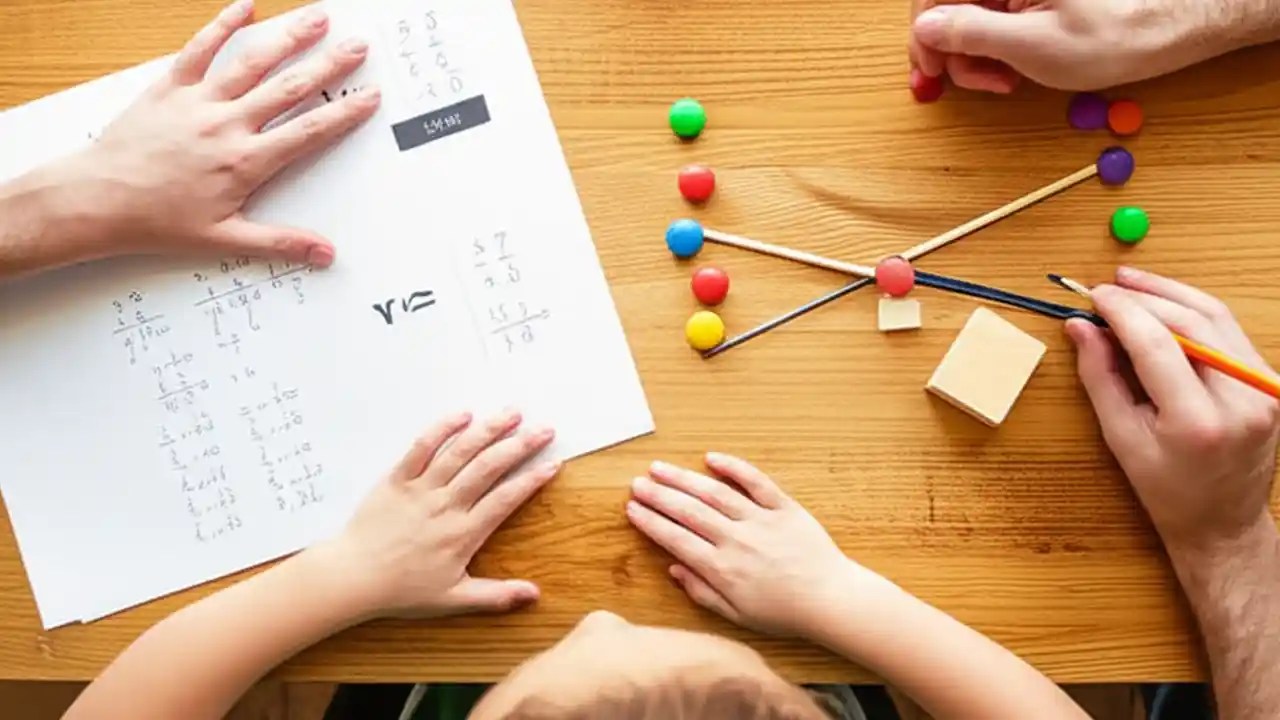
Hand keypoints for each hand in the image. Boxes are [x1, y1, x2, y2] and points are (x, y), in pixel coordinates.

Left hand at [51, 0, 379, 266]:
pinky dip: (222, 25)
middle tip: (358, 47)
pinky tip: (245, 6)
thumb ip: (280, 242)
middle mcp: (227, 125)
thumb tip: (324, 253)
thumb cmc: (157, 220)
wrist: (99, 200)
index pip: (308, 132)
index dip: (344, 114)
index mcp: (246, 162)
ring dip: (288, 37)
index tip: (369, 96)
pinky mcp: (170, 88)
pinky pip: (199, 49)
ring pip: (252, 62)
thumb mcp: (225, 239)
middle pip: (289, 88)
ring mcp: (199, 102)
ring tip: (317, 19)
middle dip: (329, 65)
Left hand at [313, 409, 560, 618]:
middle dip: (520, 445)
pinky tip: (463, 414)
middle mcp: (445, 505)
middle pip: (489, 467)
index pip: (506, 499)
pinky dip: (442, 428)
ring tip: (511, 413)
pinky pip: (421, 447)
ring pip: (460, 451)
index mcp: (463, 533)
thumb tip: (534, 594)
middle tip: (544, 429)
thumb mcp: (453, 599)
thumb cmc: (402, 590)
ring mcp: (421, 489)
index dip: (532, 480)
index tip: (553, 464)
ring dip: (489, 429)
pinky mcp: (397, 479)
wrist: (353, 578)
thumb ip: (496, 595)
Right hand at [626, 453, 878, 637]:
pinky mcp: (784, 507)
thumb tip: (673, 568)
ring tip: (660, 468)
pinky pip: (755, 481)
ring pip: (714, 493)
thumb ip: (701, 591)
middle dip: (658, 495)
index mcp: (722, 568)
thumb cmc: (784, 613)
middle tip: (637, 483)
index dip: (651, 522)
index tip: (632, 509)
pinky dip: (733, 467)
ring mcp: (760, 520)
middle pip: (688, 511)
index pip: (676, 538)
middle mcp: (736, 540)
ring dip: (683, 478)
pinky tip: (711, 457)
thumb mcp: (737, 615)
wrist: (830, 600)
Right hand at [908, 0, 1267, 93]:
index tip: (930, 71)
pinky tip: (1012, 66)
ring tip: (1005, 80)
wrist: (1172, 25)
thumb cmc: (1115, 35)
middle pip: (950, 3)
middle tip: (978, 83)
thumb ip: (972, 33)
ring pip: (969, 12)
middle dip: (953, 47)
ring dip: (974, 52)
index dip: (925, 32)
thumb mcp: (1034, 45)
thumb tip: (928, 28)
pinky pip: (992, 14)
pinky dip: (992, 45)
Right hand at [1066, 267, 1279, 550]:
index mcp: (1199, 423)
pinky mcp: (1271, 381)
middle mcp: (1242, 400)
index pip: (1157, 345)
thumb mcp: (1121, 439)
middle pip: (1190, 321)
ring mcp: (1265, 388)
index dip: (1123, 312)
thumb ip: (1099, 377)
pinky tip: (1164, 305)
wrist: (1223, 521)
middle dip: (1144, 297)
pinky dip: (1193, 311)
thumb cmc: (1167, 490)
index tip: (1094, 296)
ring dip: (1170, 294)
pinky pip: (1229, 331)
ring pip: (1216, 316)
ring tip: (1132, 283)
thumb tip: (1080, 327)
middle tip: (1107, 288)